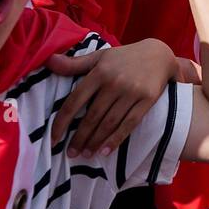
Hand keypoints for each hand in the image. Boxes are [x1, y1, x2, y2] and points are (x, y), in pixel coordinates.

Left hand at [48, 39, 178, 156]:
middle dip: (79, 137)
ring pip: (109, 123)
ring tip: (86, 154)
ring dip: (96, 141)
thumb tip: (49, 61)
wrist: (159, 54)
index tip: (53, 139)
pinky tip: (105, 151)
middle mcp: (114, 82)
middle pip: (92, 116)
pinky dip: (116, 139)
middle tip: (70, 153)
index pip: (75, 101)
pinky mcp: (147, 100)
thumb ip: (75, 64)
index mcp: (99, 72)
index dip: (62, 122)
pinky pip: (129, 124)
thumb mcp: (99, 57)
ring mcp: (131, 92)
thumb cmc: (124, 57)